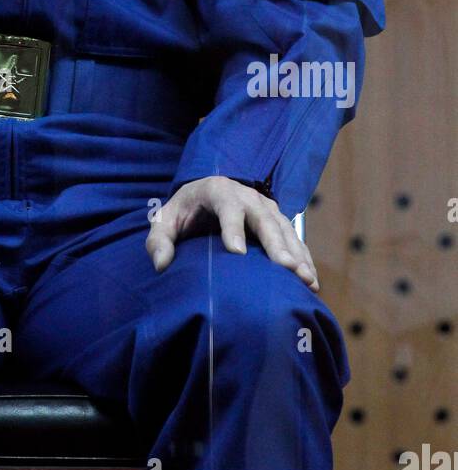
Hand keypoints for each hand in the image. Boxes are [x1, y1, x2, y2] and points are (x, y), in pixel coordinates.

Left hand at [145, 176, 319, 291]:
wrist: (204, 195)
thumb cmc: (184, 211)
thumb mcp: (164, 220)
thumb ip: (158, 240)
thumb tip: (161, 264)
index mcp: (217, 190)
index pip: (226, 206)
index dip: (232, 228)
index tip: (236, 253)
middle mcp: (246, 195)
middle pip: (263, 218)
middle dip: (275, 244)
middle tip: (285, 268)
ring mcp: (265, 206)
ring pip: (284, 229)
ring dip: (296, 254)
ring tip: (306, 279)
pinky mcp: (277, 219)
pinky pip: (294, 238)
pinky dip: (304, 258)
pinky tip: (311, 280)